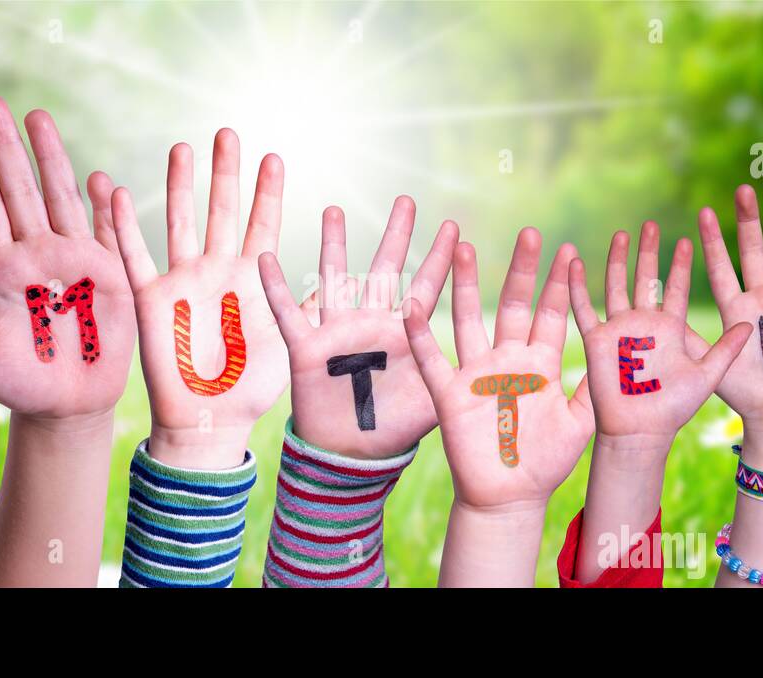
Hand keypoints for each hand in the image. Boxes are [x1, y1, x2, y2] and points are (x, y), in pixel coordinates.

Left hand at [0, 97, 134, 420]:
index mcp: (2, 270)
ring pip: (59, 199)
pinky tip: (100, 180)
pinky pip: (106, 234)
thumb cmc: (19, 385)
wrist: (67, 405)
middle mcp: (36, 256)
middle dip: (6, 147)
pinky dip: (105, 208)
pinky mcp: (110, 278)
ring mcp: (74, 263)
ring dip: (50, 158)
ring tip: (36, 116)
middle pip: (19, 191)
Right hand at [98, 129, 288, 467]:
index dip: (268, 191)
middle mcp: (218, 270)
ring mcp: (184, 281)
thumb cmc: (255, 386)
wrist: (210, 420)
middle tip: (229, 132)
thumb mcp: (294, 341)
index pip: (262, 222)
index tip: (274, 155)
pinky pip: (134, 257)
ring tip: (183, 148)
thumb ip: (314, 305)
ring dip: (180, 186)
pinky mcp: (152, 300)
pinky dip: (124, 228)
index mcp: (253, 276)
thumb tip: (354, 277)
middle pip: (221, 210)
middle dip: (226, 172)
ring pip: (180, 222)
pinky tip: (118, 193)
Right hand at [258, 197, 457, 458]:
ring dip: (334, 245)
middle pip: (386, 270)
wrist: (350, 457)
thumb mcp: (433, 402)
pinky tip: (265, 258)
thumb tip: (497, 366)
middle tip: (408, 200)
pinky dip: (275, 288)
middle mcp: (372, 324)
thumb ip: (455, 377)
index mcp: (404, 333)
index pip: (426, 287)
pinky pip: (287, 314)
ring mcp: (339, 333)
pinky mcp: (307, 349)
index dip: (440, 259)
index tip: (456, 227)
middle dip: (397, 235)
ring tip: (333, 210)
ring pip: (336, 279)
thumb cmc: (394, 430)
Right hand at [403, 228, 593, 508]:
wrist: (509, 499)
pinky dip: (421, 336)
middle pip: (514, 305)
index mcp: (541, 364)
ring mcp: (478, 373)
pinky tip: (411, 307)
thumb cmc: (547, 463)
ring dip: (466, 284)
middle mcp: (508, 360)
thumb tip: (622, 356)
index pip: (552, 315)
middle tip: (529, 231)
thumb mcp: (582, 422)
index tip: (570, 249)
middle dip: (521, 270)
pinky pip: (432, 360)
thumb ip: (594, 386)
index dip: (560, 284)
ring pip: (469, 319)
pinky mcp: (451, 394)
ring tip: (464, 246)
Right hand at [568, 221, 750, 444]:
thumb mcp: (708, 374)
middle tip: (651, 224)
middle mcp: (643, 324)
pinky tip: (573, 262)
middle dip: (648, 252)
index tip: (688, 239)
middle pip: (644, 279)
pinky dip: (576, 286)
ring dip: (617, 260)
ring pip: (615, 286)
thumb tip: (749, 323)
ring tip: (621, 234)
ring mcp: (618, 330)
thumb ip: (726, 348)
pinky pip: (584, 309)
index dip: (680, 265)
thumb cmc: (675, 409)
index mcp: (670, 328)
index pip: (674, 288)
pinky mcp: (596, 340)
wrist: (641, 431)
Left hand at [694, 186, 762, 430]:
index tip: (702, 212)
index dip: (712, 241)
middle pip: (752, 253)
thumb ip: (687, 339)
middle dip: (747, 222)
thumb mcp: (708, 364)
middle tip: (741, 190)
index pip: (720, 267)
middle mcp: (760, 300)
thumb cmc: (743, 396)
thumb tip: (652, 316)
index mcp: (734, 309)